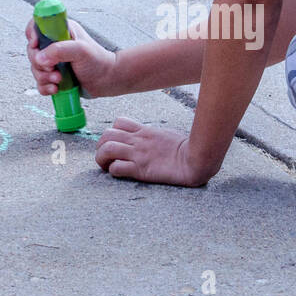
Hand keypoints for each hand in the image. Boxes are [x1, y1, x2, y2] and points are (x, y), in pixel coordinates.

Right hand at [26, 16, 119, 98]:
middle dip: (40, 63)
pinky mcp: (53, 75)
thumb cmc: (98, 61)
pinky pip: (40, 82)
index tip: (36, 45)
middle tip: (53, 69)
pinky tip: (56, 88)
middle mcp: (54, 44)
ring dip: (44, 77)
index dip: (32, 33)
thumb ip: (59, 50)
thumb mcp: (81, 50)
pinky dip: (45, 87)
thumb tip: (40, 58)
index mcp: (61, 31)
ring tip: (59, 80)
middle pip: (32, 50)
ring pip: (35, 68)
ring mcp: (53, 61)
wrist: (107, 80)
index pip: (37, 25)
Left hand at [95, 117, 212, 186]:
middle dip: (100, 145)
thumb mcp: (166, 134)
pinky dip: (112, 171)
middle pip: (106, 134)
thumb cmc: (186, 148)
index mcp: (145, 131)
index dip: (112, 131)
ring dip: (101, 158)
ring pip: (106, 149)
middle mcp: (138, 140)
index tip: (115, 143)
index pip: (119, 122)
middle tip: (106, 156)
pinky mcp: (141, 169)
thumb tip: (147, 138)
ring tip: (106, 166)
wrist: (195, 160)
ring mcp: (138, 154)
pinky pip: (116, 168)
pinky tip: (119, 173)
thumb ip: (153, 135)